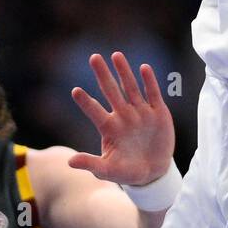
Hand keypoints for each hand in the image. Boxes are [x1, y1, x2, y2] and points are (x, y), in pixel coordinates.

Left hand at [69, 51, 175, 187]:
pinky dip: (149, 82)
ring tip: (116, 55)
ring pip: (130, 88)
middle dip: (103, 75)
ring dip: (124, 72)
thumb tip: (70, 161)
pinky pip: (153, 94)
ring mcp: (140, 112)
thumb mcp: (107, 170)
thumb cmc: (126, 171)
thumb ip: (91, 164)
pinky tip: (144, 68)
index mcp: (109, 128)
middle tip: (93, 57)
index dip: (86, 102)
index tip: (75, 91)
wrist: (153, 172)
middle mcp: (123, 116)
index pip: (95, 111)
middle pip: (111, 91)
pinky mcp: (157, 113)